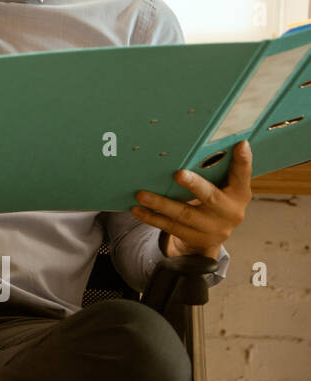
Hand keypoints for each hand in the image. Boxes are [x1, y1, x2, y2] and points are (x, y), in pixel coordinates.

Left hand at [130, 140, 251, 259]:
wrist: (214, 235)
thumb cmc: (217, 199)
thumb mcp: (225, 187)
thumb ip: (219, 169)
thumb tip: (204, 144)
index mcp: (239, 194)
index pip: (243, 175)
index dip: (243, 161)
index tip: (240, 145)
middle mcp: (229, 212)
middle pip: (210, 197)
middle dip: (194, 185)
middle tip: (179, 174)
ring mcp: (212, 228)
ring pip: (183, 214)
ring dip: (160, 203)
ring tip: (141, 194)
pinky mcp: (194, 237)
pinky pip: (170, 227)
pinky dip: (151, 217)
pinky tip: (136, 209)